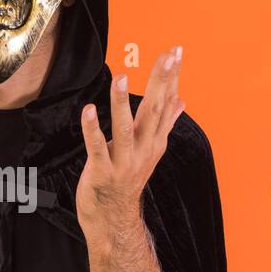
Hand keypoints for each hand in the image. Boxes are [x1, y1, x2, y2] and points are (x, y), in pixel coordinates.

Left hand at [76, 45, 184, 239]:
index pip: (166, 103)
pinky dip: (92, 130)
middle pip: (154, 111)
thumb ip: (165, 123)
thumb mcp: (150, 150)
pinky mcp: (102, 172)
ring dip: (122, 102)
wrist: (114, 219)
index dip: (171, 77)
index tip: (176, 52)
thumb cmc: (127, 180)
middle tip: (167, 56)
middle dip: (161, 82)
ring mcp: (124, 162)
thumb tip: (182, 100)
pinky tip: (88, 110)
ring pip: (125, 128)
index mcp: (155, 141)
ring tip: (122, 77)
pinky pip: (97, 148)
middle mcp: (143, 150)